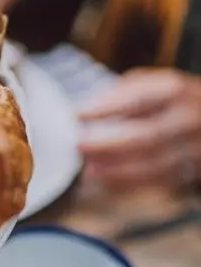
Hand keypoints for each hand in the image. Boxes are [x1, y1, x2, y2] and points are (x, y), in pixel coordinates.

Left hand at [78, 68, 200, 189]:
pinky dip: (130, 183)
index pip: (137, 99)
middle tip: (79, 146)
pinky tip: (107, 181)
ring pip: (154, 164)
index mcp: (174, 89)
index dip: (106, 108)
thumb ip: (124, 92)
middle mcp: (189, 117)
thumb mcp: (154, 83)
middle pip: (147, 136)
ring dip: (117, 170)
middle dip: (108, 144)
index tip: (78, 115)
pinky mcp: (195, 169)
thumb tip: (86, 113)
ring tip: (89, 170)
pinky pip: (160, 181)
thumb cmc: (173, 99)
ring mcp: (196, 146)